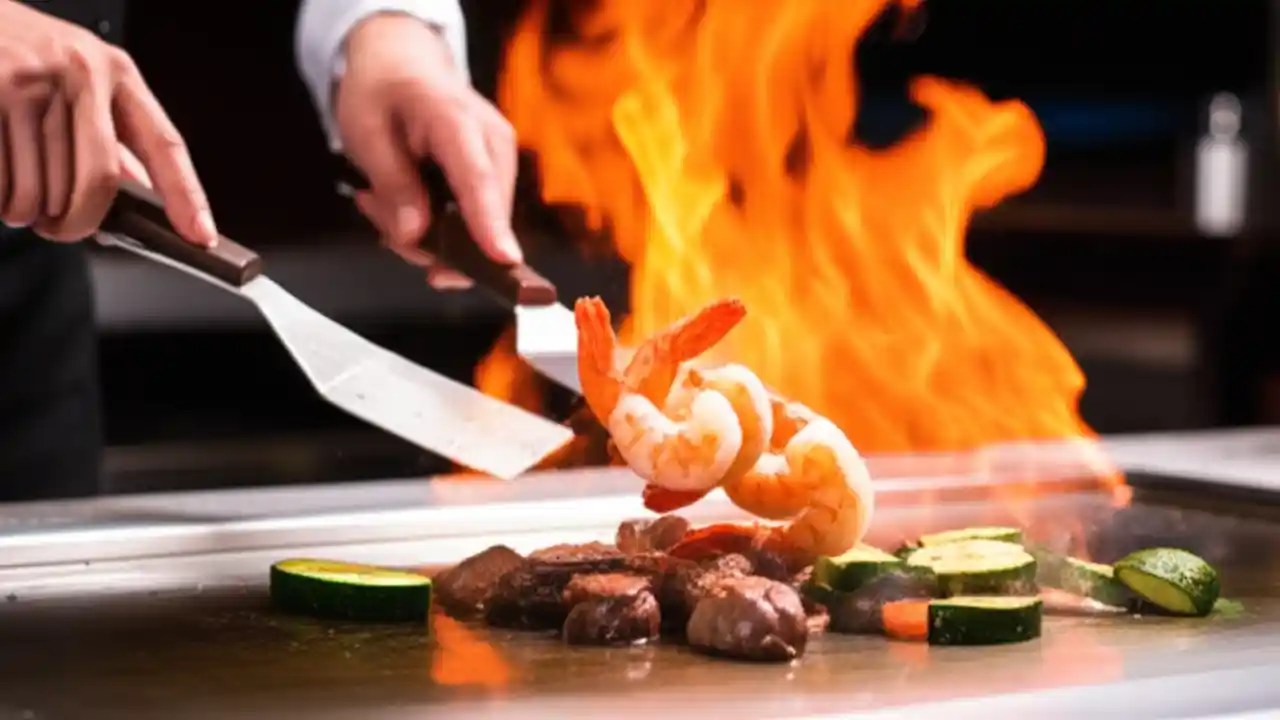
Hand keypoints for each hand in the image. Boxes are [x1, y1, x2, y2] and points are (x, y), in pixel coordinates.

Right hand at [0, 0, 215, 243]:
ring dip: (29, 213)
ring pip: (44, 190)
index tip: (201, 235)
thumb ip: (111, 130)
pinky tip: (1, 186)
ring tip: (19, 198)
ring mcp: (30, 84)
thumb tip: (142, 192)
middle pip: (99, 183)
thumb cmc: (22, 53)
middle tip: (61, 229)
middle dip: (78, 223)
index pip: (165, 144)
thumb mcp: (80, 77)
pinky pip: (3, 182)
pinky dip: (1, 200)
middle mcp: (80, 74)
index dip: (186, 196)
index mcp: (115, 71)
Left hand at [335, 12, 520, 289]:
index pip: (477, 180)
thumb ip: (392, 185)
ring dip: (424, 230)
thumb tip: (415, 236)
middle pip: (483, 216)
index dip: (489, 225)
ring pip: (476, 227)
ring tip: (380, 198)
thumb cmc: (382, 89)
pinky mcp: (496, 175)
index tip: (504, 261)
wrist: (403, 60)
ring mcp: (500, 160)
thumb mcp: (364, 132)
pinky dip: (434, 223)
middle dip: (430, 238)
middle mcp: (492, 141)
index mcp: (455, 119)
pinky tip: (402, 201)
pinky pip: (472, 220)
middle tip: (375, 210)